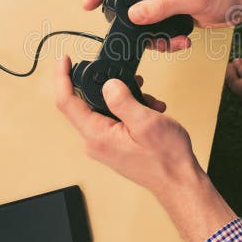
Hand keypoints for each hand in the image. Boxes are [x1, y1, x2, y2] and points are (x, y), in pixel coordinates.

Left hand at [54, 55, 200, 196]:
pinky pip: (115, 119)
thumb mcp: (146, 121)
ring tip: (149, 102)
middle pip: (86, 103)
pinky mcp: (116, 145)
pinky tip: (149, 112)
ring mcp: (105, 144)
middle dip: (109, 86)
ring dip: (126, 99)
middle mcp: (96, 142)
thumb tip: (108, 85)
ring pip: (105, 109)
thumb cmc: (166, 159)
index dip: (62, 77)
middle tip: (129, 78)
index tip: (64, 60)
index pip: (66, 102)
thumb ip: (122, 100)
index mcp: (97, 136)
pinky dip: (132, 110)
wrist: (179, 181)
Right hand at [83, 0, 241, 50]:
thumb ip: (162, 7)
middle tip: (140, 40)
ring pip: (146, 24)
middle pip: (131, 6)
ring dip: (156, 39)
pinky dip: (169, 42)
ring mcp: (167, 3)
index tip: (87, 5)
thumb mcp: (192, 0)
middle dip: (132, 27)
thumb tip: (134, 15)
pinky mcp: (175, 16)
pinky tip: (183, 43)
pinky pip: (161, 32)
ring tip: (175, 43)